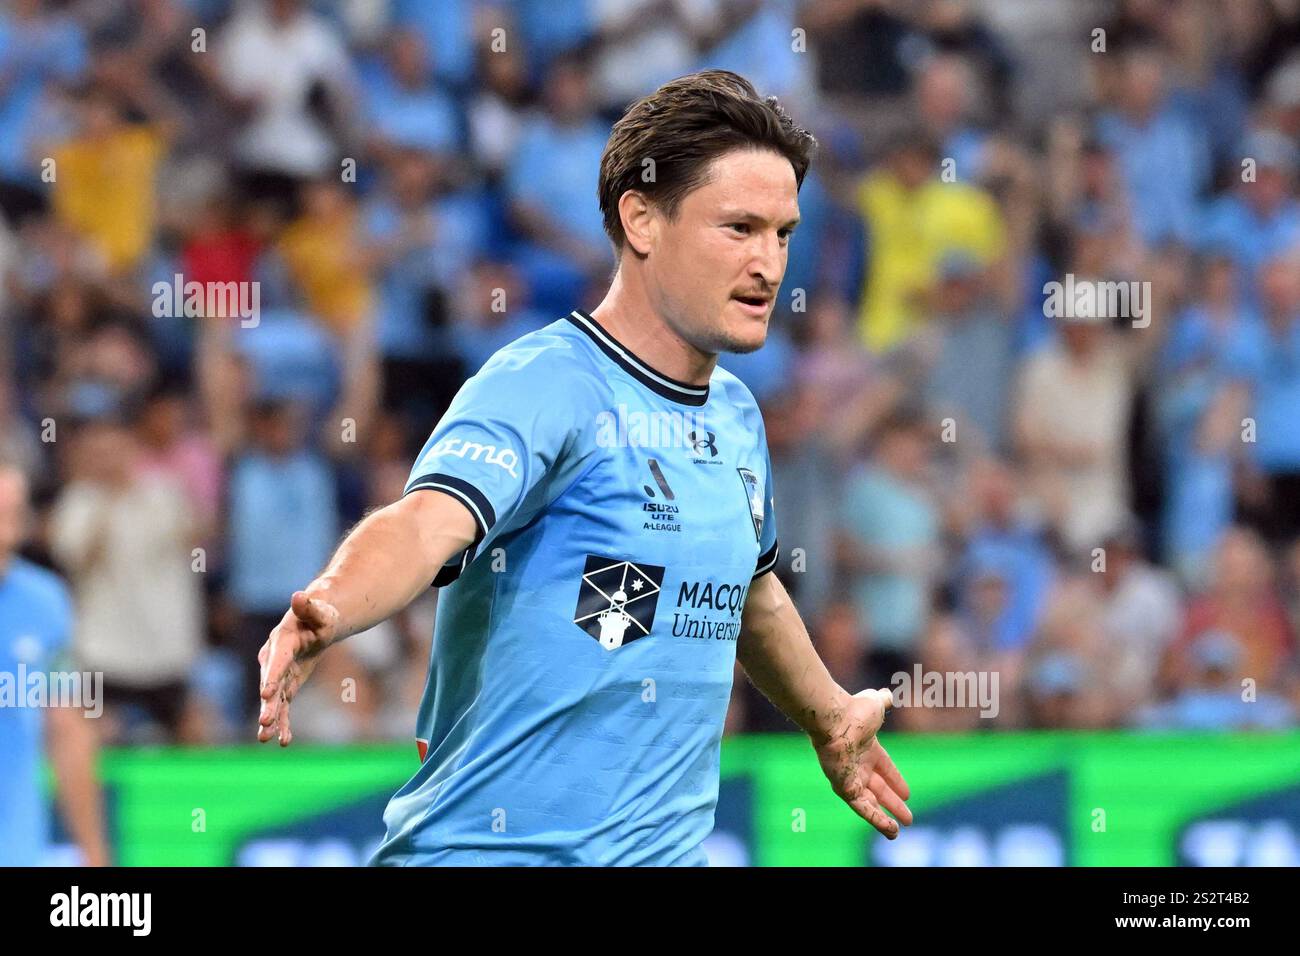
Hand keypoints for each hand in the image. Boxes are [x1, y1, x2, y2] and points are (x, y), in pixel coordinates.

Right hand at [256, 591, 339, 745]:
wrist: (315, 624)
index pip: (277, 660)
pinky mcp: (285, 686)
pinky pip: (283, 706)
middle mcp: (274, 659)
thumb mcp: (320, 610)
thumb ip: (309, 606)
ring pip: (274, 700)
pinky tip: (283, 740)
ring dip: (271, 719)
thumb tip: (300, 596)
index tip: (266, 693)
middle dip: (268, 703)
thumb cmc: (320, 615)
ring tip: (266, 739)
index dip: (272, 676)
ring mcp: (278, 674)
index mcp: (282, 641)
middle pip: (270, 684)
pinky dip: (283, 722)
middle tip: (265, 722)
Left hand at [813, 688, 912, 838]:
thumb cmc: (855, 710)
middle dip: (892, 802)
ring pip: (869, 803)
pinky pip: (862, 808)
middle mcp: (857, 764)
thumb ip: (882, 701)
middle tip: (908, 816)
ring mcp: (850, 777)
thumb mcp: (875, 704)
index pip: (885, 768)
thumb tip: (888, 694)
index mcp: (867, 748)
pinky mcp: (844, 787)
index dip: (896, 780)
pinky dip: (876, 820)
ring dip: (883, 818)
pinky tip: (891, 830)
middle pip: (879, 788)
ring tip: (897, 831)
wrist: (834, 718)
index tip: (907, 793)